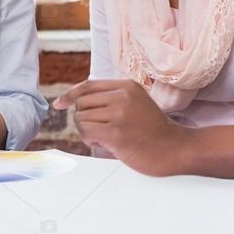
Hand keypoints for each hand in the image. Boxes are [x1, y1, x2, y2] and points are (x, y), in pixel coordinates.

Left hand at [52, 80, 187, 175]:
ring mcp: (120, 114)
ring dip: (87, 132)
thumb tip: (77, 100)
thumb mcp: (136, 103)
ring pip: (81, 118)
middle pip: (81, 102)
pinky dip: (89, 140)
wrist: (174, 148)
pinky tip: (104, 144)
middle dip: (83, 118)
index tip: (59, 103)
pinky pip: (86, 132)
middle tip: (99, 131)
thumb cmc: (152, 130)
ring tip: (105, 138)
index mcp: (127, 85)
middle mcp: (123, 96)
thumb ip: (112, 98)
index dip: (70, 94)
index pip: (88, 85)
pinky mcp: (116, 133)